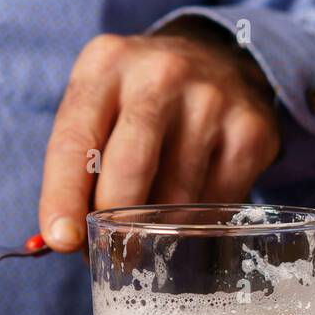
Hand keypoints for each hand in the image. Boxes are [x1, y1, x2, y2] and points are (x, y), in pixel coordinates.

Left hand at [38, 19, 280, 250]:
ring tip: (145, 235)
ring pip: (175, 196)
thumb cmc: (136, 100)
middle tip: (110, 254)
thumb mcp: (97, 109)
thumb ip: (75, 167)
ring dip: (155, 230)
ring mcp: (212, 99)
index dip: (64, 196)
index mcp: (105, 65)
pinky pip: (216, 202)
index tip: (62, 239)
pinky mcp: (252, 130)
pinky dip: (195, 223)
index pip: (75, 140)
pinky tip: (186, 213)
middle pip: (130, 167)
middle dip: (115, 223)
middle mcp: (160, 74)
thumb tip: (69, 240)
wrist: (216, 59)